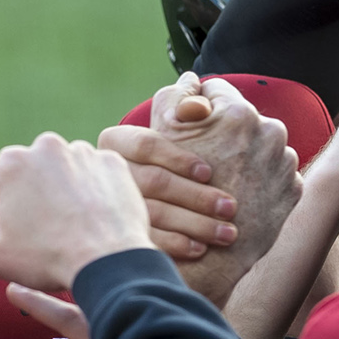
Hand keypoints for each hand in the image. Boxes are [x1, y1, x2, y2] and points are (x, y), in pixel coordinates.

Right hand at [0, 133, 154, 292]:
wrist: (108, 263)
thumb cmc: (46, 258)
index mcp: (10, 161)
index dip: (1, 219)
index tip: (20, 237)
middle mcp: (47, 145)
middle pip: (28, 178)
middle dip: (31, 201)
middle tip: (46, 233)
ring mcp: (85, 151)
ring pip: (62, 175)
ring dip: (62, 195)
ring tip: (72, 227)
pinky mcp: (114, 163)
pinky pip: (94, 177)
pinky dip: (91, 194)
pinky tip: (93, 218)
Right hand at [98, 122, 236, 261]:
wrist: (155, 220)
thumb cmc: (176, 167)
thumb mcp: (181, 132)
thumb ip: (185, 108)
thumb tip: (193, 88)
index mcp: (116, 143)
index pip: (146, 144)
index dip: (178, 157)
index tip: (208, 172)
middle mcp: (109, 174)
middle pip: (153, 182)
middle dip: (197, 196)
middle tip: (230, 207)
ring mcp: (109, 206)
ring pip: (153, 213)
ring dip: (196, 223)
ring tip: (227, 233)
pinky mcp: (117, 236)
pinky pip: (146, 239)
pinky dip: (176, 243)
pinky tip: (201, 249)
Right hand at [149, 73, 302, 305]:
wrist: (208, 255)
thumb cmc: (176, 195)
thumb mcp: (162, 138)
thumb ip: (174, 99)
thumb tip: (191, 81)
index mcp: (238, 113)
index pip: (215, 91)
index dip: (196, 108)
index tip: (188, 128)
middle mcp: (270, 131)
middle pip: (242, 120)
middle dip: (225, 133)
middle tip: (205, 158)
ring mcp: (285, 162)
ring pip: (260, 147)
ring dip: (245, 157)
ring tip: (222, 180)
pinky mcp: (294, 189)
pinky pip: (275, 174)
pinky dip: (260, 181)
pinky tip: (240, 196)